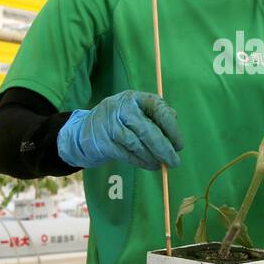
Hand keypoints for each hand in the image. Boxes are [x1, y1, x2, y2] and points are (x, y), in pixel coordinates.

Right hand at [57, 90, 182, 170]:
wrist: (84, 131)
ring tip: (161, 165)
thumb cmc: (119, 121)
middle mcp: (122, 108)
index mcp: (135, 98)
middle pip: (148, 130)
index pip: (158, 109)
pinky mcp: (103, 141)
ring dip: (152, 157)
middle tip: (174, 162)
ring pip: (137, 144)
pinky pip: (126, 154)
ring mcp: (111, 124)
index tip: (179, 145)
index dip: (172, 128)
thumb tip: (174, 118)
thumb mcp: (136, 111)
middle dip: (164, 148)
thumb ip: (155, 113)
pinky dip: (140, 162)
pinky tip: (149, 165)